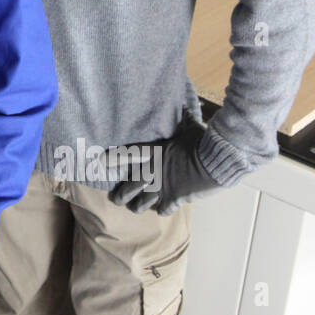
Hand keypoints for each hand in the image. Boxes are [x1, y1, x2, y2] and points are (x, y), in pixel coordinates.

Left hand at [107, 120, 221, 215]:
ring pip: (140, 205)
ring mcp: (161, 188)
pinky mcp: (173, 200)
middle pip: (126, 190)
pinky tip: (163, 207)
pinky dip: (163, 209)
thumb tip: (184, 104)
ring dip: (138, 206)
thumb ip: (183, 118)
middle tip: (116, 199)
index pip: (125, 156)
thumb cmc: (201, 141)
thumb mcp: (190, 127)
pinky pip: (162, 210)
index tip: (101, 162)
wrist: (213, 161)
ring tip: (136, 207)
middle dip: (120, 196)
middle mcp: (151, 172)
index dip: (111, 160)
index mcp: (152, 153)